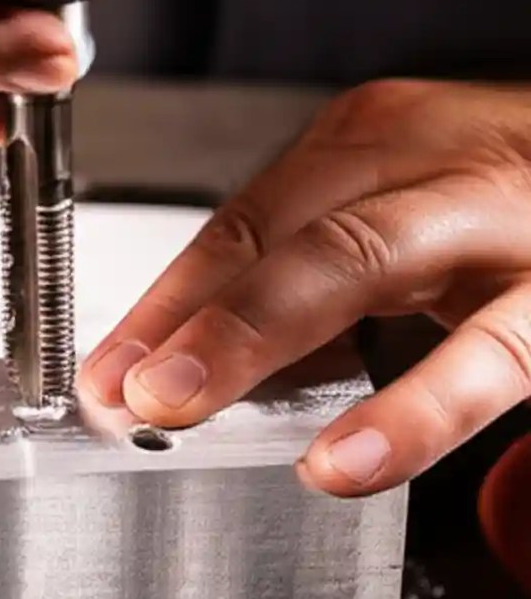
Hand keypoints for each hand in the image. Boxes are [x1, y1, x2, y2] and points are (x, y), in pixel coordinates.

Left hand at [80, 79, 530, 497]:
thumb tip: (188, 356)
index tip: (107, 366)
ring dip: (263, 340)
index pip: (241, 223)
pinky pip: (491, 354)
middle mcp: (430, 163)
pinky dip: (414, 409)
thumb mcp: (393, 212)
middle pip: (292, 236)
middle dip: (200, 317)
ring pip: (368, 266)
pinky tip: (348, 456)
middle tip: (131, 388)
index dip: (164, 301)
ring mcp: (505, 220)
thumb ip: (303, 275)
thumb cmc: (496, 197)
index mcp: (370, 142)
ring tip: (193, 407)